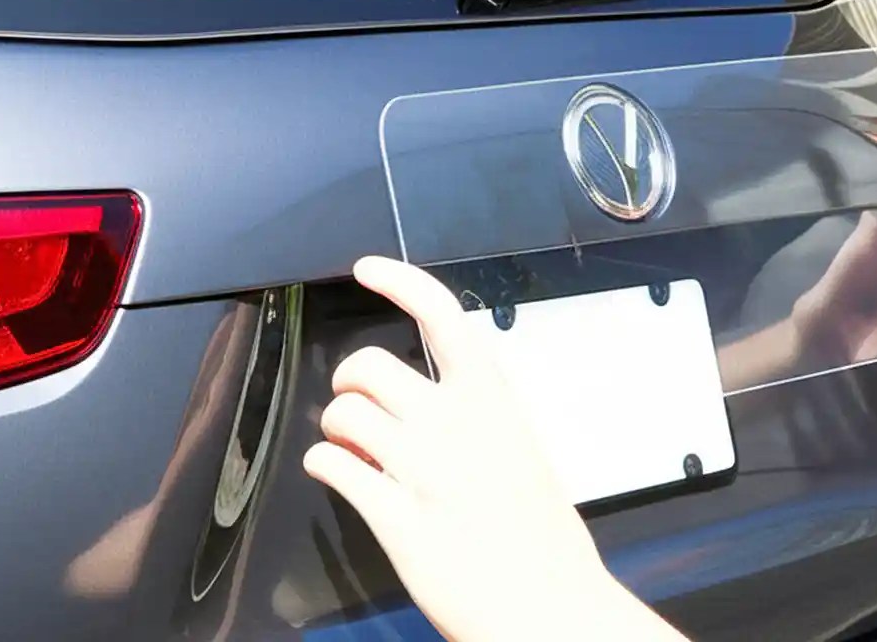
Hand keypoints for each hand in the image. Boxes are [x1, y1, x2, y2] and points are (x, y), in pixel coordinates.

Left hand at [303, 257, 688, 641]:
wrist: (551, 608)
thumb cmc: (543, 539)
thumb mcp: (523, 454)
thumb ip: (477, 421)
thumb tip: (425, 406)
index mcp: (495, 403)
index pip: (443, 316)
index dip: (400, 282)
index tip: (369, 268)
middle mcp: (456, 425)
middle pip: (367, 366)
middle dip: (349, 382)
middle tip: (357, 403)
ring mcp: (423, 470)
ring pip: (342, 413)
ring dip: (336, 429)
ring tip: (355, 450)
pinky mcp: (395, 517)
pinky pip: (331, 466)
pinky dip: (324, 465)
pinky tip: (341, 475)